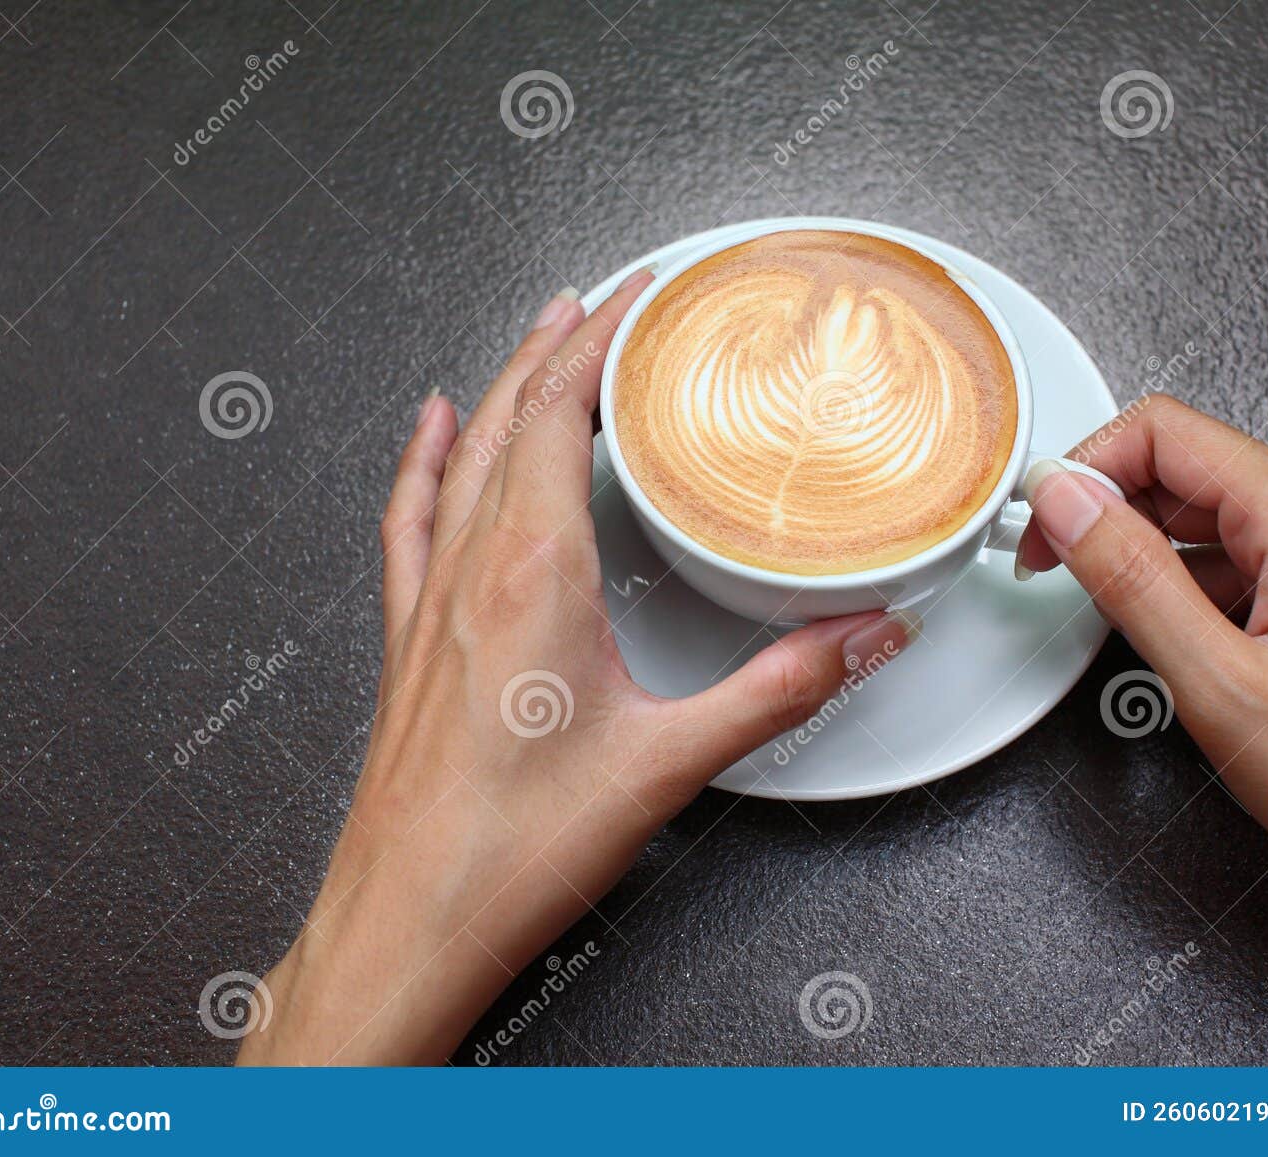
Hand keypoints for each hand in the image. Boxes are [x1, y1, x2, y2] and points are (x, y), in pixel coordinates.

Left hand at [236, 272, 913, 1064]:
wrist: (407, 919)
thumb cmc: (511, 850)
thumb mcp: (669, 762)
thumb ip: (778, 690)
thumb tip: (860, 640)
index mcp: (530, 574)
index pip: (557, 411)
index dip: (602, 339)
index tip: (642, 298)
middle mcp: (471, 570)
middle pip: (510, 413)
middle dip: (565, 342)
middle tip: (613, 298)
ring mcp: (431, 601)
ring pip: (462, 454)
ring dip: (504, 383)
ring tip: (541, 333)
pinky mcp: (410, 640)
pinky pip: (409, 517)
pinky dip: (423, 458)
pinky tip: (428, 430)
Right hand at [1017, 395, 1267, 994]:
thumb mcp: (1218, 684)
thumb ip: (1131, 579)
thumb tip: (1068, 502)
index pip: (1164, 432)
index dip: (1086, 470)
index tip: (1042, 522)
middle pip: (1186, 464)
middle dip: (1108, 508)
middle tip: (1054, 566)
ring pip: (1211, 512)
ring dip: (1146, 548)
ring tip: (1110, 611)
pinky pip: (1244, 555)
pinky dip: (1190, 582)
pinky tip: (1171, 634)